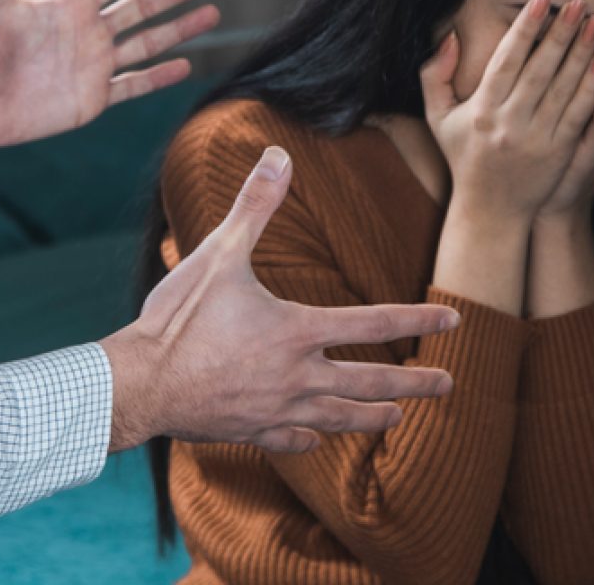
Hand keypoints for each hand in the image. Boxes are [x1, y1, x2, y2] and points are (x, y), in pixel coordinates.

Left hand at [0, 0, 220, 154]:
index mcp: (69, 5)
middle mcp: (87, 33)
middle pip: (145, 6)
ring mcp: (92, 67)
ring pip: (148, 42)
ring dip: (181, 29)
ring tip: (213, 13)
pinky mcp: (90, 100)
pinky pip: (134, 85)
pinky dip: (160, 76)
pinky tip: (185, 66)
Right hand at [101, 147, 457, 454]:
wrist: (138, 383)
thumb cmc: (179, 317)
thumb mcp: (219, 252)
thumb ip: (254, 205)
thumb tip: (278, 155)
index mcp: (297, 331)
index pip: (373, 322)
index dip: (417, 319)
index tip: (455, 321)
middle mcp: (297, 377)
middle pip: (370, 383)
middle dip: (415, 383)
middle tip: (449, 384)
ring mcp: (276, 411)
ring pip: (340, 418)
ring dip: (374, 417)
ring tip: (399, 417)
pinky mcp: (250, 431)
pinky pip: (292, 440)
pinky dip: (311, 438)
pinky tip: (316, 438)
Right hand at [420, 0, 593, 224]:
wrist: (490, 210)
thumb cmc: (463, 156)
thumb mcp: (437, 116)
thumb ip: (434, 74)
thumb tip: (450, 36)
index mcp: (481, 110)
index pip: (506, 60)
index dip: (525, 28)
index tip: (542, 0)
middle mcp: (509, 123)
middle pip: (540, 70)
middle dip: (561, 33)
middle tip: (579, 3)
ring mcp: (538, 140)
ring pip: (565, 89)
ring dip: (584, 54)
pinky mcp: (561, 153)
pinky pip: (581, 114)